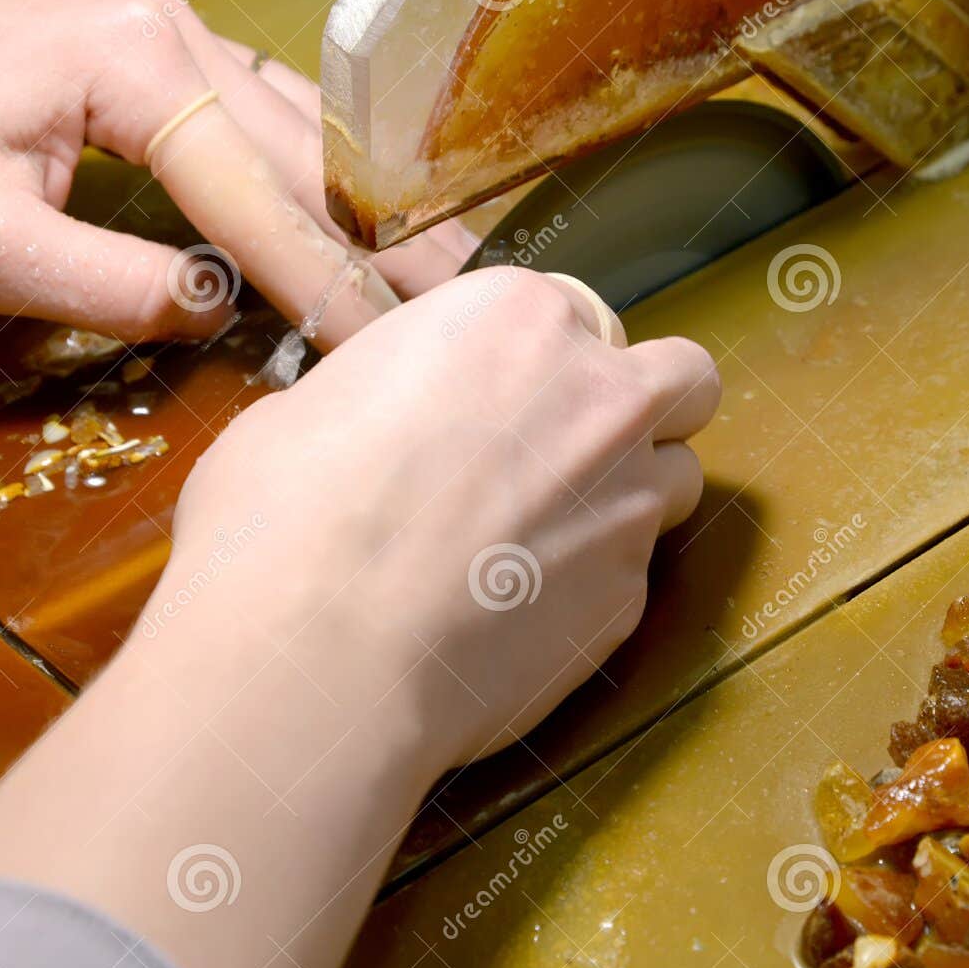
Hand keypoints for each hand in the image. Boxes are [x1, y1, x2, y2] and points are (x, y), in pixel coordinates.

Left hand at [0, 0, 473, 346]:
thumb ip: (112, 284)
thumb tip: (218, 308)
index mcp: (134, 62)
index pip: (261, 195)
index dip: (328, 280)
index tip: (387, 345)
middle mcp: (172, 29)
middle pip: (306, 149)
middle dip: (383, 234)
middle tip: (464, 299)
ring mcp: (169, 31)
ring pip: (299, 125)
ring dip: (366, 202)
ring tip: (438, 261)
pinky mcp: (158, 50)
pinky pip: (263, 115)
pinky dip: (319, 172)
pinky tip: (365, 209)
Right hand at [170, 266, 719, 765]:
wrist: (313, 653)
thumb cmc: (286, 518)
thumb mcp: (317, 405)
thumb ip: (393, 395)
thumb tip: (384, 425)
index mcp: (518, 318)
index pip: (579, 314)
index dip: (550, 360)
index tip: (512, 398)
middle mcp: (599, 397)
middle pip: (682, 380)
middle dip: (646, 406)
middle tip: (581, 447)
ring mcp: (629, 500)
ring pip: (678, 479)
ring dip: (633, 496)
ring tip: (549, 539)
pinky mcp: (629, 597)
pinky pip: (633, 575)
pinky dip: (594, 587)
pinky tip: (521, 615)